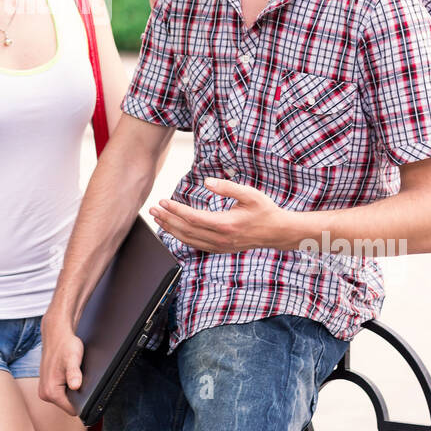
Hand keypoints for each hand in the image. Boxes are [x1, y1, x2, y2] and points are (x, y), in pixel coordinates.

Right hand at [38, 313, 84, 416]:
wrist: (56, 334)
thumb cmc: (65, 345)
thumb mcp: (73, 358)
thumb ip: (74, 373)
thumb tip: (75, 386)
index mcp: (50, 392)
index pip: (72, 410)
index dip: (81, 400)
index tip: (82, 384)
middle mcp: (44, 394)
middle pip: (68, 405)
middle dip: (76, 394)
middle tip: (77, 376)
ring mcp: (44, 390)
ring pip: (65, 399)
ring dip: (71, 389)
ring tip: (71, 373)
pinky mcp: (46, 385)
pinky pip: (61, 393)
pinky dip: (66, 385)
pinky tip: (67, 373)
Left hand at [149, 176, 310, 252]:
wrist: (277, 232)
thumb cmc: (265, 210)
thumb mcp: (250, 194)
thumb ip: (228, 187)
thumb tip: (207, 182)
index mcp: (226, 224)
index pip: (193, 218)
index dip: (175, 210)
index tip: (163, 202)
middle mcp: (220, 238)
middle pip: (186, 230)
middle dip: (166, 219)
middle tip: (152, 209)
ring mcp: (219, 246)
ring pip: (188, 240)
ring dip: (170, 228)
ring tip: (158, 218)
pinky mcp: (220, 249)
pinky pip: (195, 245)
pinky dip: (181, 238)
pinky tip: (173, 230)